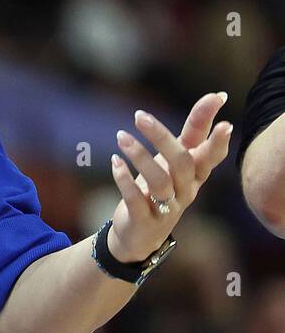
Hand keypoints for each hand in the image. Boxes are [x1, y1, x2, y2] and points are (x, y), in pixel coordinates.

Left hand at [107, 92, 233, 262]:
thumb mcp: (175, 162)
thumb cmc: (160, 190)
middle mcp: (186, 191)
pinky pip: (136, 198)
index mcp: (195, 175)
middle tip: (139, 115)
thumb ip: (192, 134)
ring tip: (121, 136)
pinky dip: (124, 179)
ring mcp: (166, 208)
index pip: (210, 153)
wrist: (139, 235)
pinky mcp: (144, 220)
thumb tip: (216, 97)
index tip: (218, 106)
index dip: (215, 133)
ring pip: (159, 180)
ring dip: (139, 156)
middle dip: (162, 137)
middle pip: (182, 162)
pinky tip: (114, 161)